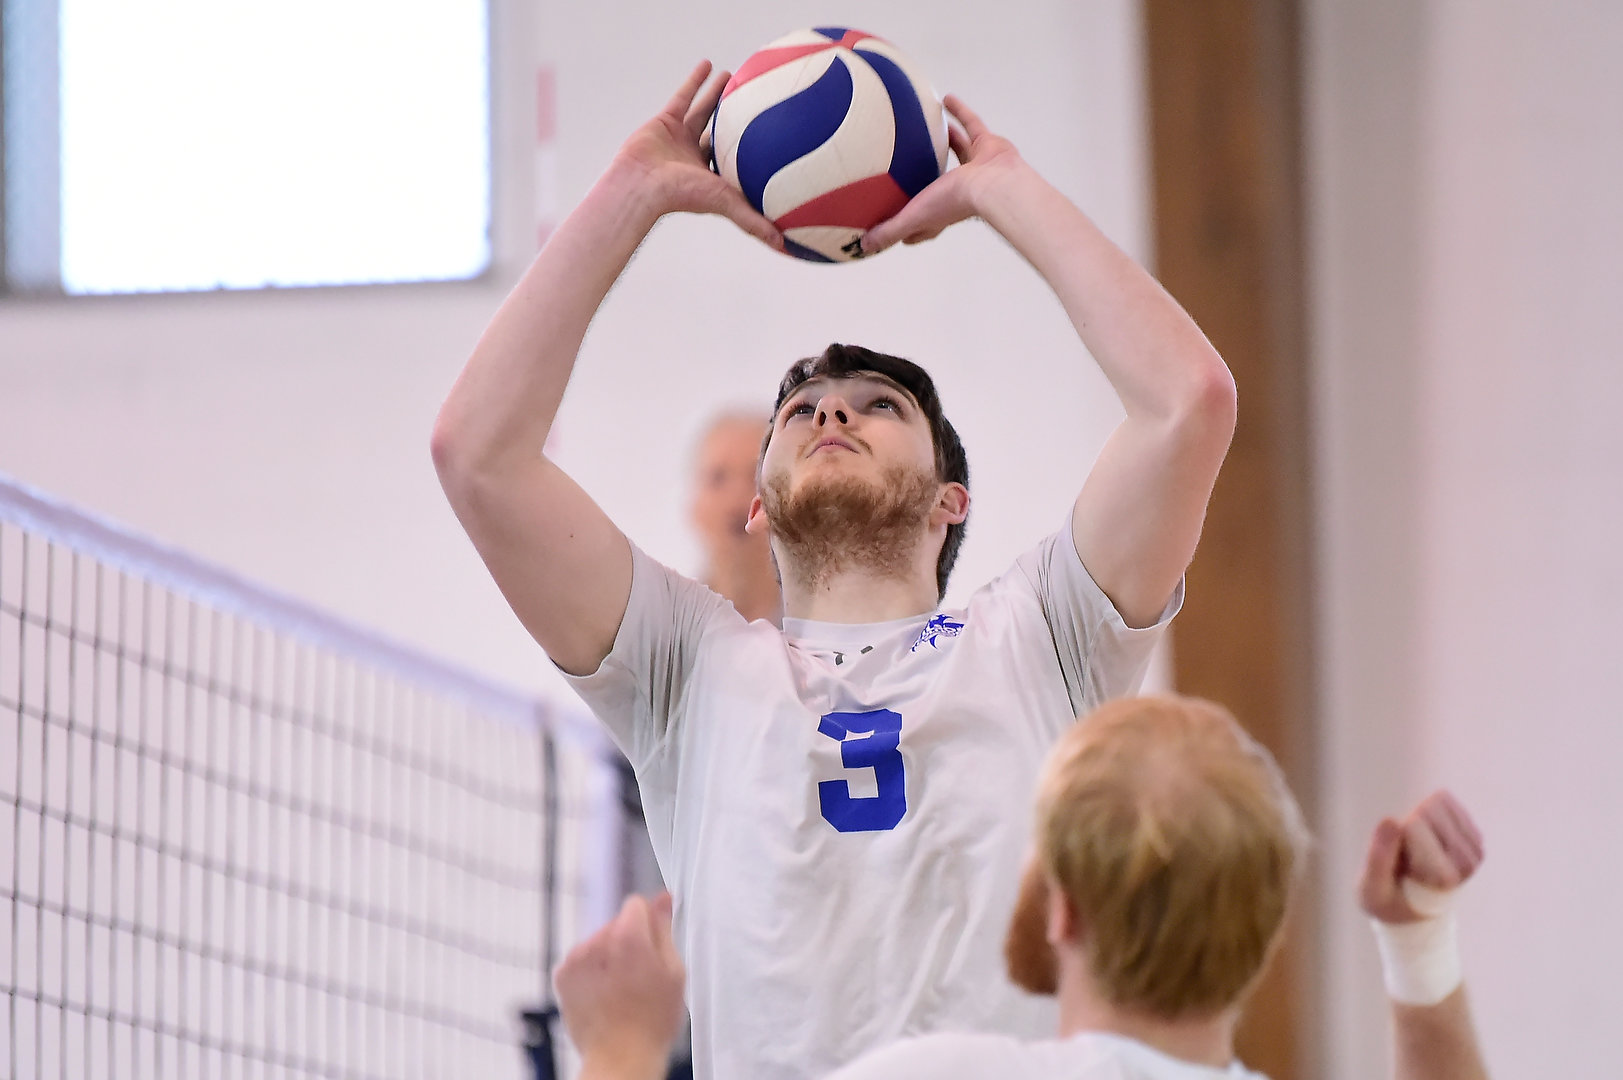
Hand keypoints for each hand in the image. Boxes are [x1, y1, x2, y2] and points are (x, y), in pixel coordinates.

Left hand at [555, 892, 686, 1079]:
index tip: (653, 946)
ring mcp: (576, 958)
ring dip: (608, 956)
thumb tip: (663, 898)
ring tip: (621, 989)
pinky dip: (591, 971)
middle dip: (628, 941)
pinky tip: (604, 994)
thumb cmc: (652, 1021)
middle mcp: (597, 941)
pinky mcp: (562, 975)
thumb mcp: (673, 972)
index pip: (636, 904)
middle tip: (641, 976)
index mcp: (628, 936)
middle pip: (616, 923)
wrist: (620, 1058)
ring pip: (598, 941)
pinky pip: (581, 959)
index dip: (648, 923)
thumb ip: (664, 928)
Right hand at [613, 62, 782, 249]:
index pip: (737, 162)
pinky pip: (683, 96)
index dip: (753, 152)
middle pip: (721, 133)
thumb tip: (785, 246)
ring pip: (702, 111)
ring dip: (717, 94)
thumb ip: (754, 222)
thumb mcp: (726, 203)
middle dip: (735, 119)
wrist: (641, 184)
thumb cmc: (681, 196)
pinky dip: (695, 81)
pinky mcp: (665, 121)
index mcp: (711, 176)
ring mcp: (679, 137)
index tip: (774, 139)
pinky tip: (709, 64)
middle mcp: (695, 157)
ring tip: (733, 76)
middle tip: (756, 100)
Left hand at [860, 94, 1024, 253]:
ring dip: (946, 140)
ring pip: (958, 150)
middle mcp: (960, 191)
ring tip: (929, 129)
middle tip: (910, 171)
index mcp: (941, 212)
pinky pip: (972, 125)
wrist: (994, 184)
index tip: (895, 224)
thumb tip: (864, 246)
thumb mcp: (912, 217)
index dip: (909, 228)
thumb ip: (889, 230)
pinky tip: (947, 99)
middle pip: (939, 186)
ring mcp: (976, 168)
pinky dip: (960, 112)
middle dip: (926, 180)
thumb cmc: (955, 202)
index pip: (922, 227)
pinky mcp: (987, 146)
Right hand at [1360, 790, 1484, 923]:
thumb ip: (1377, 858)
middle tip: (1406, 857)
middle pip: (1427, 809)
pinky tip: (1426, 839)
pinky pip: (1446, 802)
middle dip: (1408, 825)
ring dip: (1419, 820)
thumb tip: (1390, 820)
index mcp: (1445, 878)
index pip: (1413, 824)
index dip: (1394, 837)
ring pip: (1437, 802)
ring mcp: (1475, 850)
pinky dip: (1428, 814)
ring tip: (1416, 850)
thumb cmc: (1388, 901)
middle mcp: (1467, 862)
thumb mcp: (1371, 889)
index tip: (1397, 865)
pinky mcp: (1475, 838)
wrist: (1413, 912)